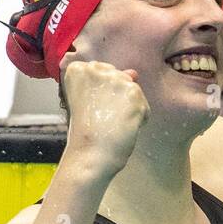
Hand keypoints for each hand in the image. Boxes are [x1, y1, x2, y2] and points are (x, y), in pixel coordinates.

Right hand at [60, 60, 148, 178]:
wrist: (91, 154)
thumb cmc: (86, 133)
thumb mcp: (88, 101)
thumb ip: (108, 83)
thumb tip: (133, 73)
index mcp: (78, 69)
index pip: (102, 71)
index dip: (101, 93)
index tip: (92, 108)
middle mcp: (95, 69)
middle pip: (119, 78)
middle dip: (117, 98)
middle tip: (102, 118)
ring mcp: (115, 79)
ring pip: (133, 92)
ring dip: (129, 109)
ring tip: (112, 124)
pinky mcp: (133, 93)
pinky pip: (144, 105)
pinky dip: (139, 119)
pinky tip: (123, 128)